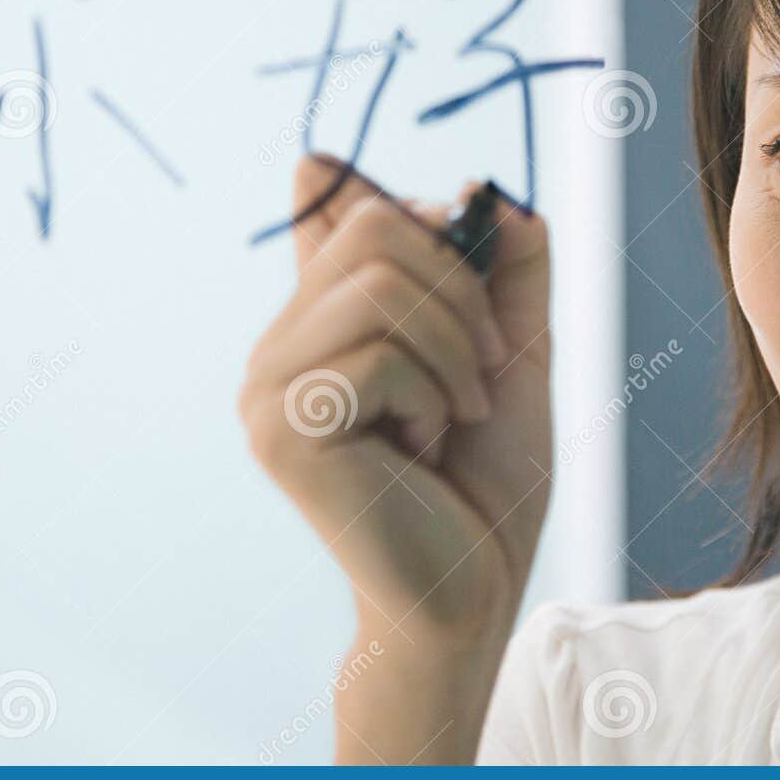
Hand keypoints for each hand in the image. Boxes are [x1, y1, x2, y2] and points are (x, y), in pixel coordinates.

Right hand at [239, 154, 553, 642]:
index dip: (413, 210)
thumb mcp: (511, 352)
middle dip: (463, 289)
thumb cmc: (487, 480)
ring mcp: (269, 387)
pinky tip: (426, 447)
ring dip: (456, 348)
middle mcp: (281, 345)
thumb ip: (505, 271)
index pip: (330, 199)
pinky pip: (380, 354)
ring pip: (378, 284)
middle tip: (489, 364)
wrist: (473, 585)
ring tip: (459, 413)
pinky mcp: (282, 428)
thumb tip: (489, 194)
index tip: (467, 261)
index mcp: (320, 320)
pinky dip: (435, 394)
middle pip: (374, 226)